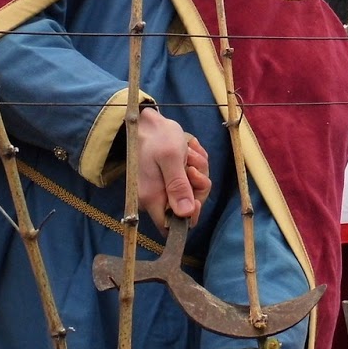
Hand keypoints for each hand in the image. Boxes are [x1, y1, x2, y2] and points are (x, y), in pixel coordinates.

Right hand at [134, 107, 210, 230]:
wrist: (149, 121)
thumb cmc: (157, 137)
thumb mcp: (171, 159)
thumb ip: (178, 186)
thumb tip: (185, 214)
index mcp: (152, 198)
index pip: (171, 227)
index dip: (188, 216)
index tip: (195, 197)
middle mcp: (157, 197)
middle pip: (188, 206)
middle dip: (197, 185)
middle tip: (192, 166)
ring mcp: (164, 187)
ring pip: (193, 189)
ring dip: (198, 170)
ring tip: (190, 153)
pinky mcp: (172, 177)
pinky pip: (192, 177)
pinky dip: (196, 163)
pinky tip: (190, 150)